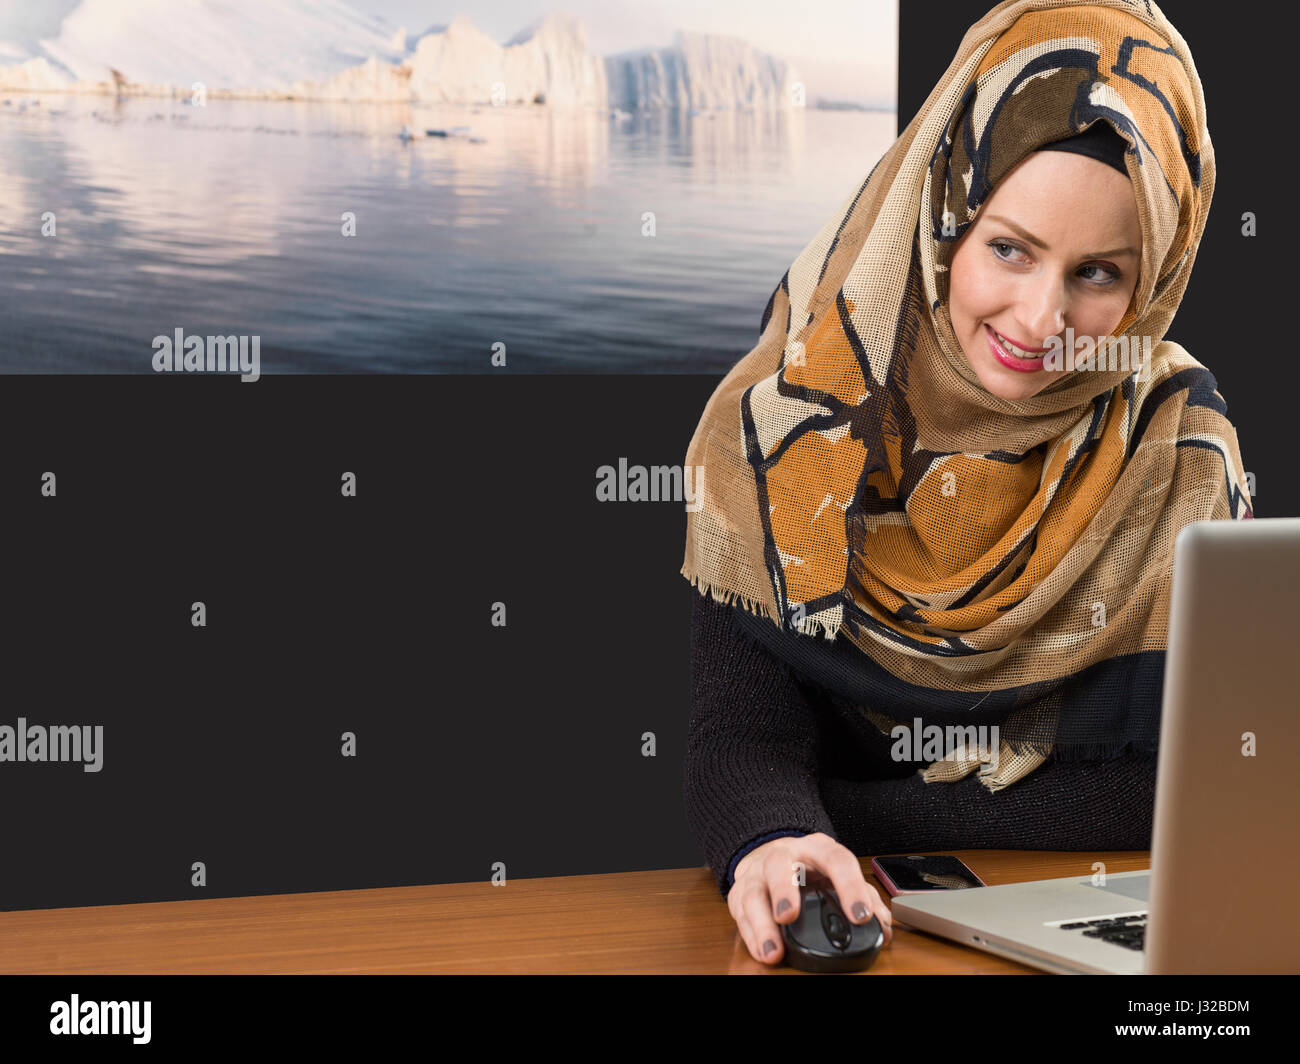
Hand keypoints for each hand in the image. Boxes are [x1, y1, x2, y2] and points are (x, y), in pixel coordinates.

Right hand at [727, 832, 892, 965]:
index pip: (835, 860)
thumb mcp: (838, 874)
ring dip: (762, 923)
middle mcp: (784, 856)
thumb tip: (883, 926)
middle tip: (790, 916)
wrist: (770, 852)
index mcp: (817, 849)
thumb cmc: (810, 869)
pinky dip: (751, 936)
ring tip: (773, 950)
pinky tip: (763, 952)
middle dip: (784, 890)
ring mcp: (758, 874)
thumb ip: (864, 897)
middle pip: (779, 864)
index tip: (860, 916)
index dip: (849, 886)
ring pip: (753, 892)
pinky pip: (741, 914)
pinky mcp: (739, 892)